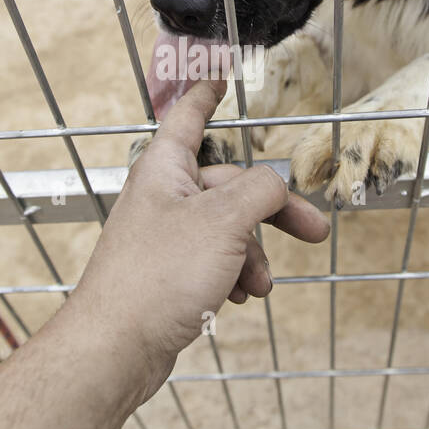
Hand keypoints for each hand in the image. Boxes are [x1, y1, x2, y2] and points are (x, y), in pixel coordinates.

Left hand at [70, 78, 329, 398]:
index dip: (206, 97)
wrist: (116, 348)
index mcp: (166, 170)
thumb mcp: (224, 222)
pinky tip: (239, 297)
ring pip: (226, 230)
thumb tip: (277, 182)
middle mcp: (162, 198)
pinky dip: (233, 275)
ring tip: (259, 284)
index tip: (217, 80)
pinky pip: (213, 263)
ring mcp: (163, 238)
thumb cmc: (157, 277)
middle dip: (271, 210)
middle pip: (228, 187)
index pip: (189, 120)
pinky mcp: (167, 276)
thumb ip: (259, 192)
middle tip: (313, 230)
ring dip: (253, 254)